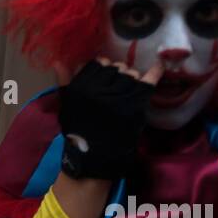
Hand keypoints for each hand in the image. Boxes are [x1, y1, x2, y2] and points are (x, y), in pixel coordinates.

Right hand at [58, 58, 163, 181]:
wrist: (94, 156)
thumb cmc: (79, 131)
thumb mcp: (67, 106)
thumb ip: (64, 82)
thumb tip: (58, 61)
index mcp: (82, 88)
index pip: (98, 64)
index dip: (103, 69)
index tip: (104, 79)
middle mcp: (101, 89)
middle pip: (115, 67)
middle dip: (117, 74)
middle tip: (116, 88)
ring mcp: (120, 95)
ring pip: (130, 73)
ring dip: (130, 79)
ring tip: (127, 91)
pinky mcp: (136, 103)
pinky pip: (148, 80)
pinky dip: (156, 71)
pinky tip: (159, 64)